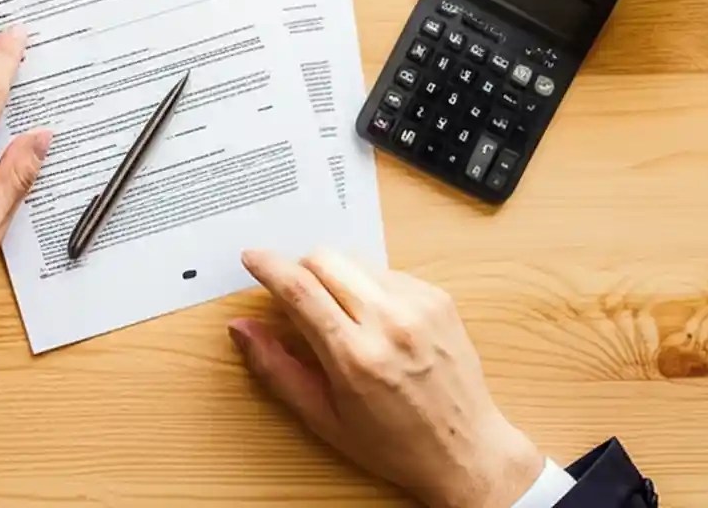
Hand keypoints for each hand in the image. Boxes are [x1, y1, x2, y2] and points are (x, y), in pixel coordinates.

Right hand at [228, 249, 541, 507]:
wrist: (466, 449)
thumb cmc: (394, 444)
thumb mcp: (323, 418)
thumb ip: (276, 369)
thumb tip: (241, 328)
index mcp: (355, 357)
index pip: (300, 290)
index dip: (268, 267)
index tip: (252, 258)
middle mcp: (390, 323)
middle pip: (325, 260)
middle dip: (299, 268)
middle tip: (293, 294)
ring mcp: (419, 306)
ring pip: (355, 260)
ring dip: (333, 275)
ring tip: (338, 313)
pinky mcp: (438, 298)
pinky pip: (385, 271)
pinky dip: (366, 284)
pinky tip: (372, 317)